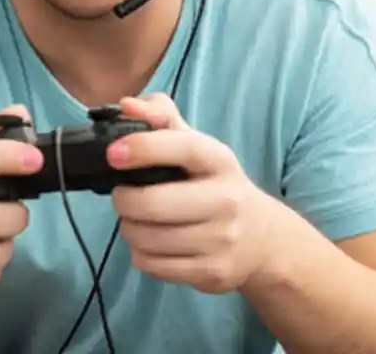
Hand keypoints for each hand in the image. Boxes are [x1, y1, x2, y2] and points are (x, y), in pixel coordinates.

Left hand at [108, 94, 282, 293]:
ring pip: (145, 237)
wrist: (263, 239)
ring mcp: (222, 240)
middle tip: (124, 196)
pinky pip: (151, 264)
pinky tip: (153, 244)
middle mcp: (226, 200)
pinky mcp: (213, 272)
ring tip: (139, 220)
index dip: (143, 148)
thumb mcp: (196, 146)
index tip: (113, 153)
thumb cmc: (214, 183)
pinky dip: (141, 254)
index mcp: (220, 161)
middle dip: (123, 199)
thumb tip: (127, 104)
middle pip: (151, 203)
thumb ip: (161, 118)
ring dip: (129, 228)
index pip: (183, 147)